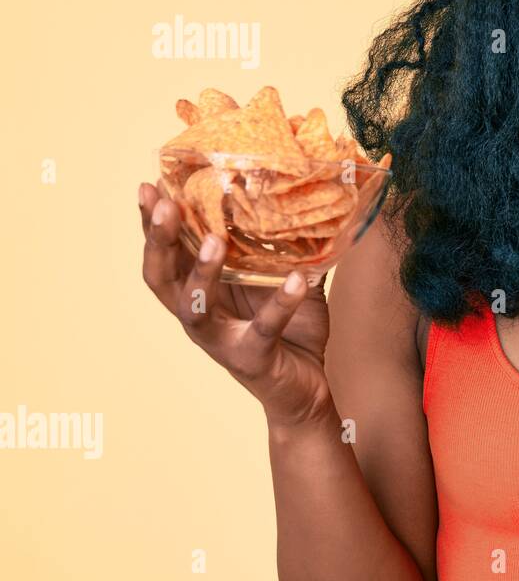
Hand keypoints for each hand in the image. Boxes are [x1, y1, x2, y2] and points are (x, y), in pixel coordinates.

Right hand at [138, 179, 333, 428]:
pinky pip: (263, 329)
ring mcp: (222, 341)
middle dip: (160, 241)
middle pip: (163, 279)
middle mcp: (202, 317)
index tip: (148, 188)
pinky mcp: (253, 359)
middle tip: (165, 206)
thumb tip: (305, 201)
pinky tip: (298, 279)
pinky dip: (281, 303)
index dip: (151, 226)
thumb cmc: (292, 334)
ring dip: (202, 273)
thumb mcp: (284, 282)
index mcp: (204, 295)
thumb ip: (285, 249)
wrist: (308, 392)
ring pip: (194, 308)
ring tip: (217, 240)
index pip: (167, 256)